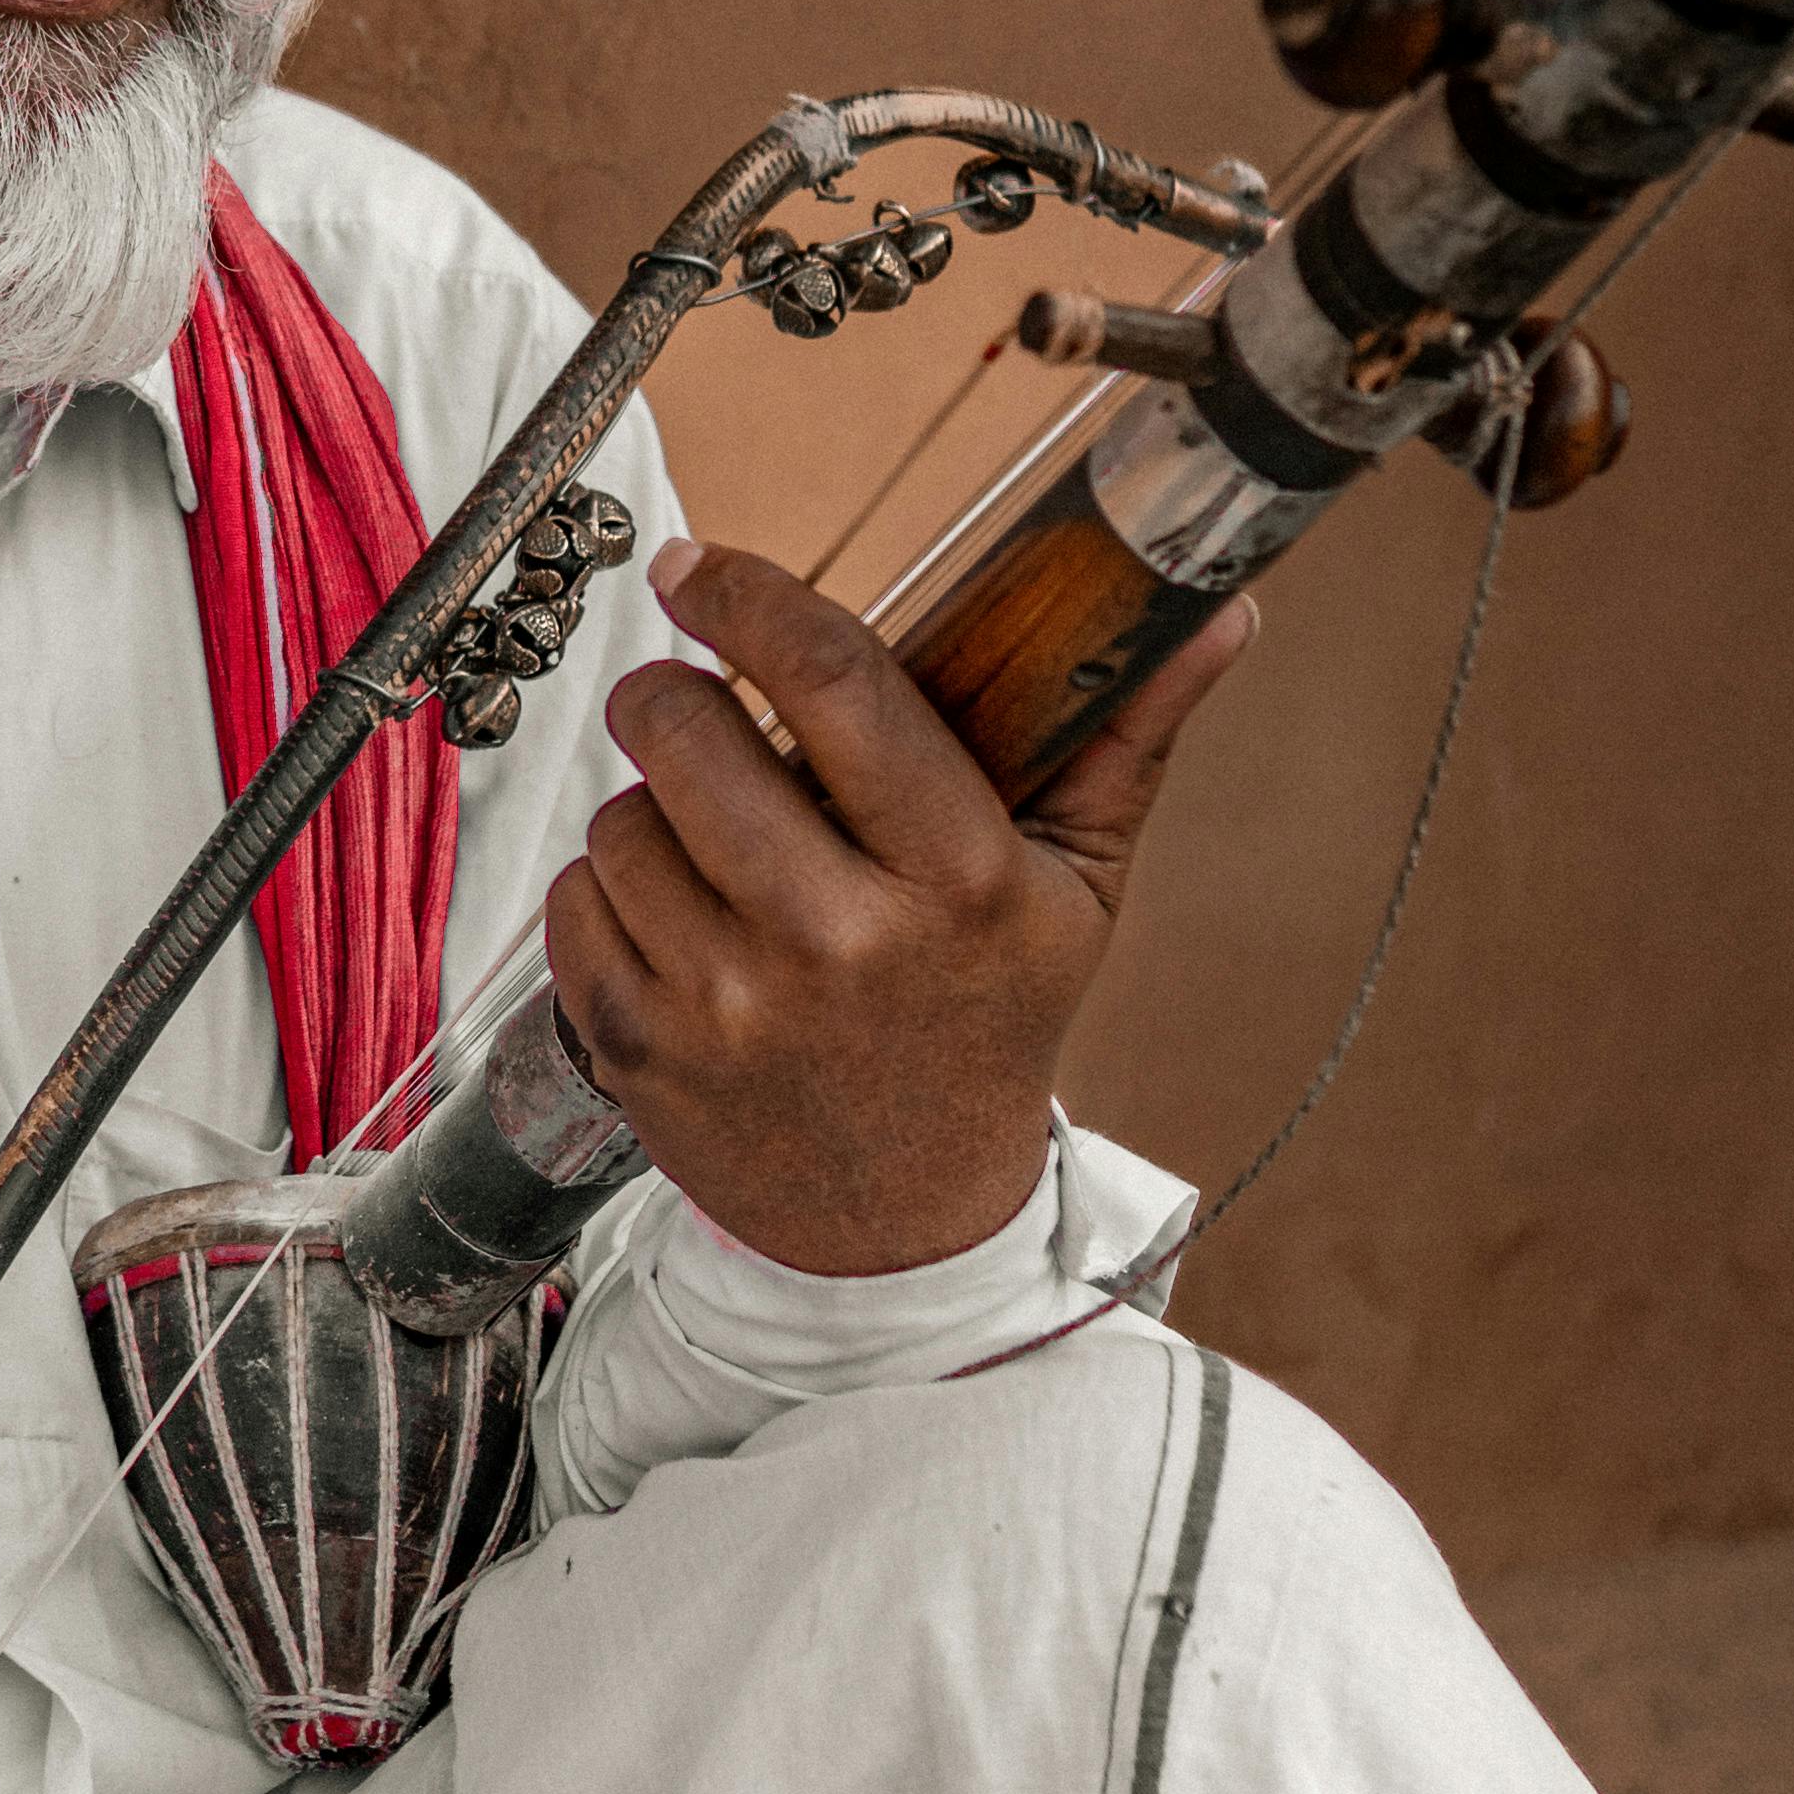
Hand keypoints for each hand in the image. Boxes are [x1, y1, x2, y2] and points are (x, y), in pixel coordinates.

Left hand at [544, 536, 1251, 1277]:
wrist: (905, 1224)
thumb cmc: (987, 1026)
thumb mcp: (1078, 889)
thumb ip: (1124, 736)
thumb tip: (1217, 616)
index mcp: (956, 878)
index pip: (832, 681)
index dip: (749, 599)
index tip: (706, 570)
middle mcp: (836, 939)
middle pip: (687, 732)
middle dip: (678, 699)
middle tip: (703, 720)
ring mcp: (728, 1002)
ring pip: (622, 814)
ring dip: (654, 812)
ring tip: (721, 857)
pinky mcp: (639, 1048)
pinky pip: (576, 899)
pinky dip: (612, 894)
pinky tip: (681, 925)